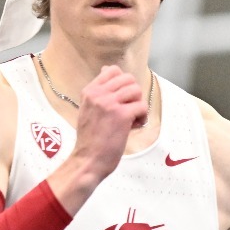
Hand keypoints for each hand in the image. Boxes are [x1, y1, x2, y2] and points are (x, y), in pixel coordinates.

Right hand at [49, 65, 145, 210]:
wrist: (88, 160)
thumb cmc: (90, 140)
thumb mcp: (87, 109)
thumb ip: (98, 92)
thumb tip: (107, 69)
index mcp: (89, 91)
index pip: (112, 71)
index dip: (123, 84)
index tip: (121, 100)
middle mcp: (98, 94)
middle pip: (128, 79)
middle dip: (133, 94)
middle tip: (128, 110)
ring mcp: (110, 103)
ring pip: (136, 90)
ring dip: (138, 105)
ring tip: (131, 119)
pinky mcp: (122, 115)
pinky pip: (142, 106)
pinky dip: (142, 117)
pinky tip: (133, 127)